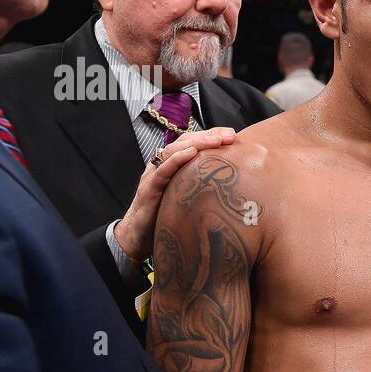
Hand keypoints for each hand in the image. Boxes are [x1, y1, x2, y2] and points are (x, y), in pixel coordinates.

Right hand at [113, 127, 236, 262]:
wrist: (137, 237)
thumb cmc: (164, 217)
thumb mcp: (187, 198)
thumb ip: (201, 187)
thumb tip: (232, 185)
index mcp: (173, 166)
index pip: (192, 143)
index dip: (210, 136)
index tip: (231, 134)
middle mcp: (162, 166)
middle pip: (185, 142)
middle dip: (208, 136)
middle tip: (229, 135)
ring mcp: (154, 175)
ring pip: (174, 151)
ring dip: (197, 143)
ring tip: (216, 140)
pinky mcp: (149, 189)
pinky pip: (162, 171)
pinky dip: (176, 160)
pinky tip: (190, 153)